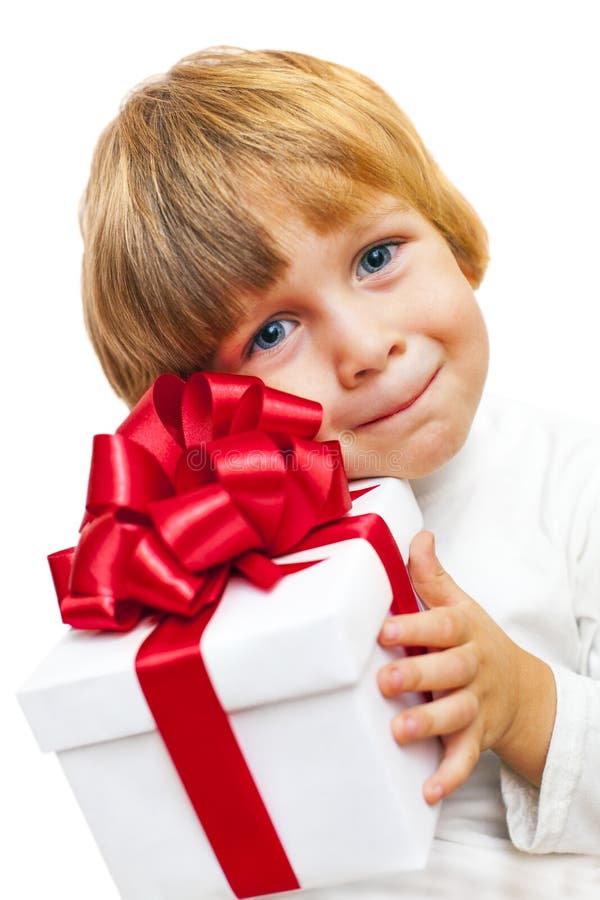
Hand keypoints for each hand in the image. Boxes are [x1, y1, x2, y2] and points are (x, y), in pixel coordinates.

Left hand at [377, 531, 555, 803]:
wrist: (521, 689)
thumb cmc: (475, 641)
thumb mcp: (459, 605)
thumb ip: (432, 575)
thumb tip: (419, 535)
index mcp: (464, 631)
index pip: (442, 625)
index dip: (415, 626)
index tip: (385, 629)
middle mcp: (473, 667)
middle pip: (449, 670)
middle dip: (418, 675)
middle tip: (385, 680)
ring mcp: (478, 704)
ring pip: (457, 714)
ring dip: (430, 723)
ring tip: (399, 731)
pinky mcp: (477, 737)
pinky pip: (465, 759)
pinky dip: (448, 776)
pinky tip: (427, 790)